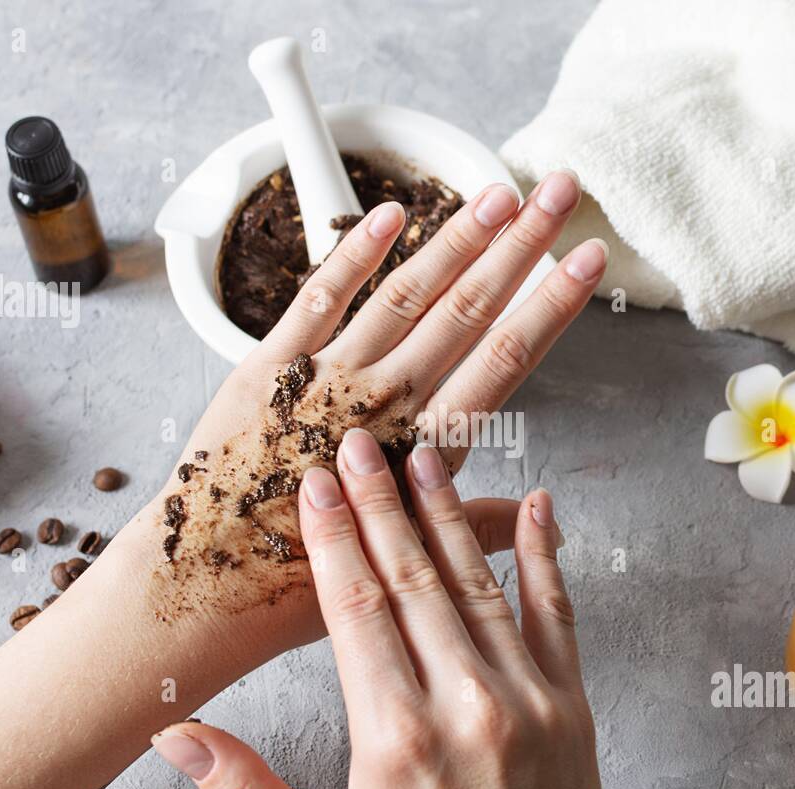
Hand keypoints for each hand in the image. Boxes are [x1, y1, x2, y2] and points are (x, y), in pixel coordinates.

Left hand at [124, 169, 606, 662]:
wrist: (207, 591)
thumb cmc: (303, 587)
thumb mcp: (406, 563)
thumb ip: (472, 528)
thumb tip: (534, 519)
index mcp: (426, 451)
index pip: (506, 358)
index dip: (552, 303)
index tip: (588, 256)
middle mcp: (385, 405)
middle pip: (469, 308)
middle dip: (522, 244)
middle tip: (560, 190)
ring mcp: (327, 380)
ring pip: (407, 293)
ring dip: (457, 237)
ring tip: (499, 191)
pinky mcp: (269, 369)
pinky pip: (319, 298)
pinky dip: (355, 254)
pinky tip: (392, 214)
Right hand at [152, 429, 609, 788]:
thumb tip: (175, 738)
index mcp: (393, 740)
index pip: (354, 608)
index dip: (333, 537)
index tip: (316, 484)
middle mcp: (465, 708)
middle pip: (412, 579)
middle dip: (382, 503)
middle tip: (362, 442)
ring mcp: (530, 705)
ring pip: (480, 585)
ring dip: (448, 516)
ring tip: (424, 461)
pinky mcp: (574, 715)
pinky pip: (559, 618)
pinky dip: (546, 558)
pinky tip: (535, 509)